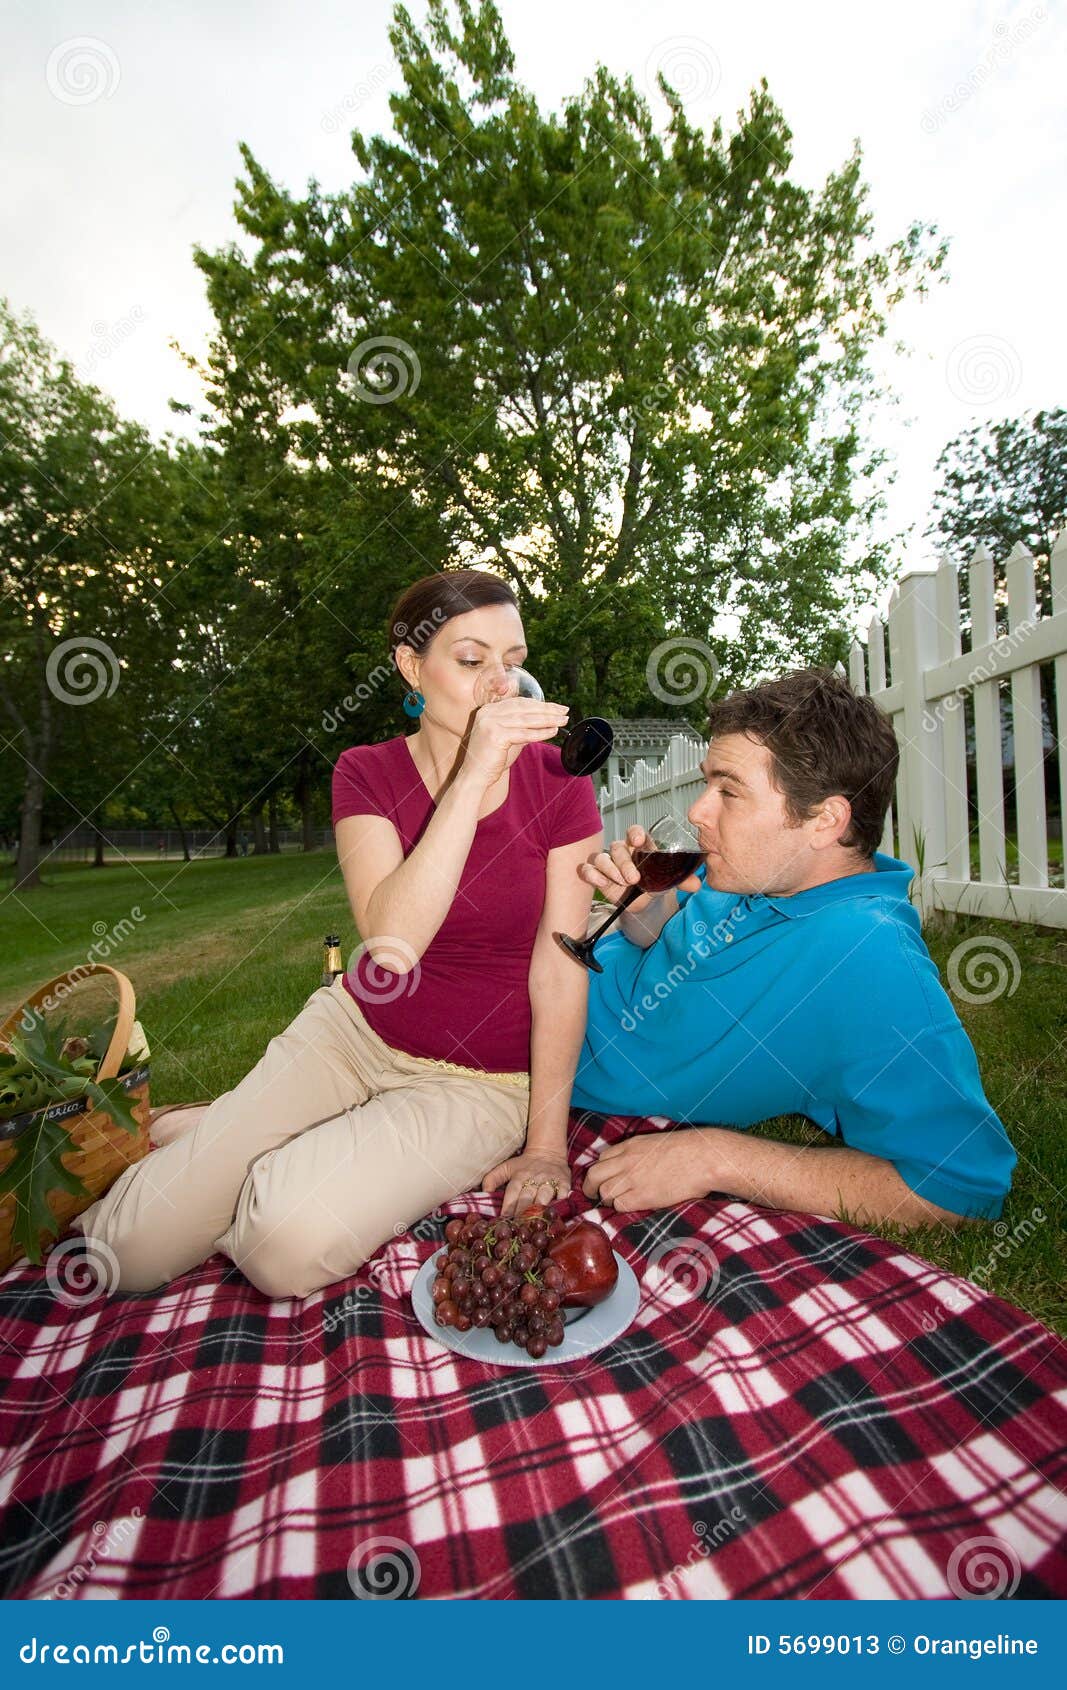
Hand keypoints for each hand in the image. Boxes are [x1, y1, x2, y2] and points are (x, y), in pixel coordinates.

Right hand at [464, 697, 569, 786]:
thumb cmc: (491, 760)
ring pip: (526, 719)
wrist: (473, 776)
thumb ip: (522, 728)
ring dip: (547, 719)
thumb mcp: (507, 738)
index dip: (539, 704)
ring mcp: (490, 722)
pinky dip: (540, 732)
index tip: (556, 707)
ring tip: (562, 721)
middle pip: (524, 708)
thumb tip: (545, 722)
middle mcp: (488, 713)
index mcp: (489, 710)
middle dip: (547, 709)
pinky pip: (523, 733)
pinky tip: (553, 732)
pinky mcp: (495, 735)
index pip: (519, 703)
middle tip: (564, 711)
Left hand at [481, 1150, 571, 1217]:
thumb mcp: (505, 1168)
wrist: (548, 1151)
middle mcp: (534, 1178)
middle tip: (518, 1228)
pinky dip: (560, 1202)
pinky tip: (556, 1213)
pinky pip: (563, 1193)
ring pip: (544, 1196)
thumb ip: (492, 1179)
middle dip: (521, 1213)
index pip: (512, 1193)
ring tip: (534, 1224)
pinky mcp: (564, 1181)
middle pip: (527, 1198)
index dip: (508, 1207)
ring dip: (539, 1210)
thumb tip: (484, 1193)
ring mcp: (549, 1180)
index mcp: (519, 1175)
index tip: (504, 1221)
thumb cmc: (524, 1164)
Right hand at [577, 825, 700, 914]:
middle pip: (618, 847)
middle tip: (633, 878)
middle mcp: (623, 851)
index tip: (639, 841)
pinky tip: (599, 881)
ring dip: (610, 869)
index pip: (634, 832)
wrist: (643, 900)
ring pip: (602, 857)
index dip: (635, 834)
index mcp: (640, 846)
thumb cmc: (655, 882)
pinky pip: (588, 869)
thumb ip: (682, 879)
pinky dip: (591, 874)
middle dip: (625, 862)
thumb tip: (697, 883)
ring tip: (621, 882)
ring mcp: (608, 863)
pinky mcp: (597, 875)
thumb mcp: (668, 881)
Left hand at [582, 1128, 718, 1213]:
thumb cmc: (687, 1150)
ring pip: (604, 1192)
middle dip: (590, 1187)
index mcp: (630, 1146)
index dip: (600, 1171)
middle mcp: (626, 1161)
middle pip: (594, 1175)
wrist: (702, 1158)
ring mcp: (632, 1179)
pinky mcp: (642, 1196)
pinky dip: (622, 1208)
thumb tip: (632, 1165)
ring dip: (608, 1199)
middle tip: (593, 1194)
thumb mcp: (655, 1143)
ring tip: (617, 1202)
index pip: (602, 1158)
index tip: (602, 1178)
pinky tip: (632, 1206)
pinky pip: (619, 1205)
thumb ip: (639, 1152)